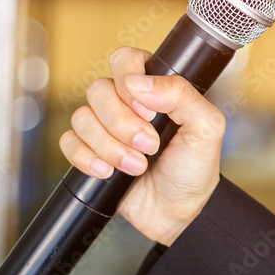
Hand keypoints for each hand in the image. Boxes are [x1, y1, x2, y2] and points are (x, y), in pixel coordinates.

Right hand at [59, 47, 225, 246]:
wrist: (178, 214)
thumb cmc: (195, 168)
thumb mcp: (206, 128)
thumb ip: (181, 95)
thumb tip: (140, 82)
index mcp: (154, 87)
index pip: (125, 60)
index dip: (128, 80)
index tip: (147, 110)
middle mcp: (126, 102)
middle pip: (99, 90)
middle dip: (122, 124)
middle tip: (149, 146)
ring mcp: (105, 126)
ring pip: (81, 117)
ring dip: (109, 146)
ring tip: (137, 166)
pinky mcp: (89, 151)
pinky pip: (69, 142)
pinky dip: (87, 158)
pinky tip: (109, 172)